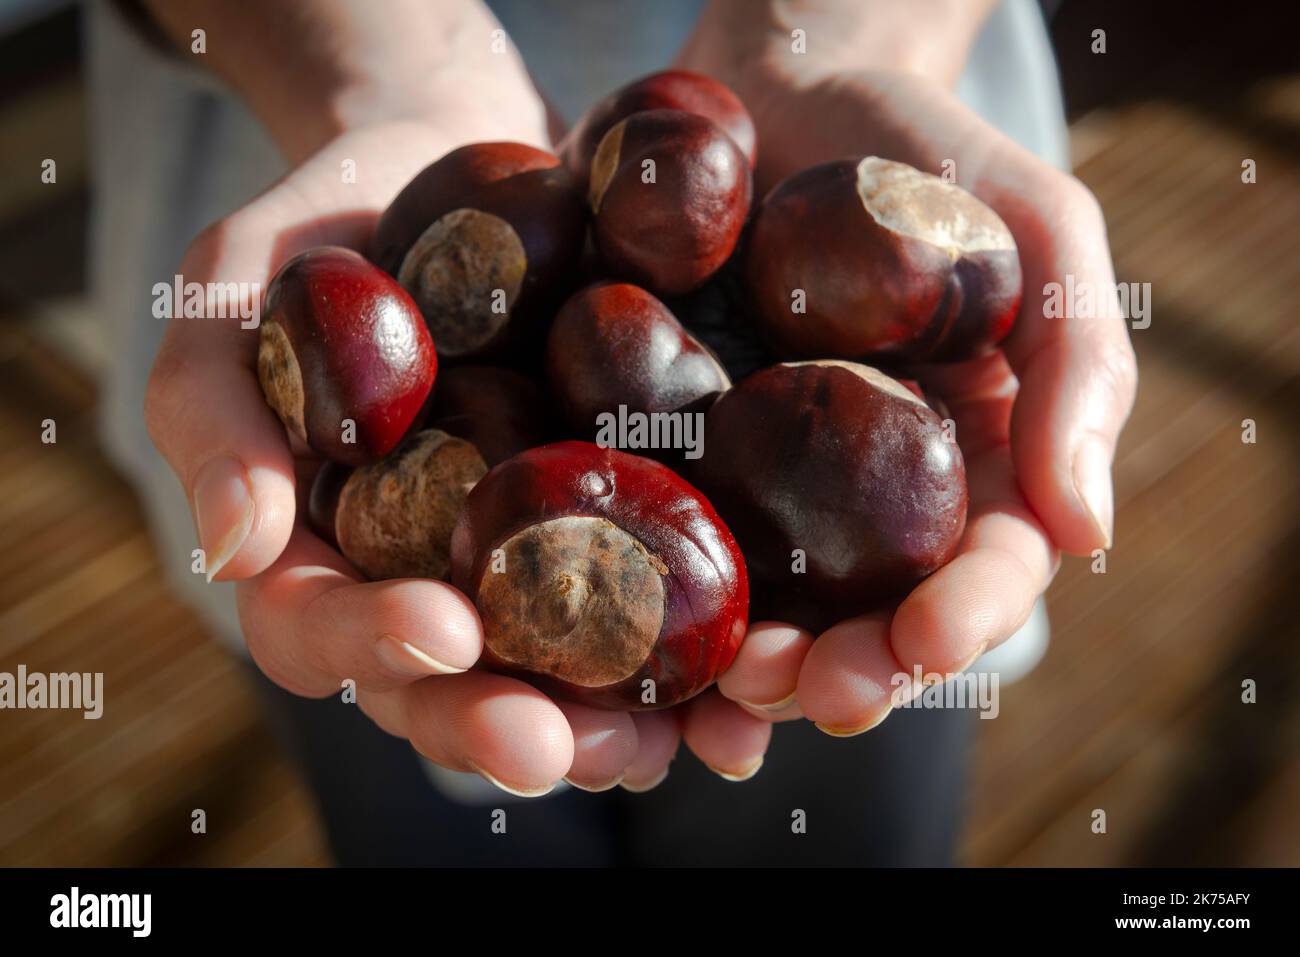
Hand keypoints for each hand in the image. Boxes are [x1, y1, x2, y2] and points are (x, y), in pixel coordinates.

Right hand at [143, 7, 772, 790]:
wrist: (447, 160)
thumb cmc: (320, 232)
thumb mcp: (231, 293)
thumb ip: (213, 410)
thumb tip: (234, 546)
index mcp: (318, 550)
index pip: (320, 630)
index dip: (373, 646)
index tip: (445, 630)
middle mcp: (422, 577)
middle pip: (449, 686)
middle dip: (501, 725)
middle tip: (565, 748)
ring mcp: (520, 558)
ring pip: (554, 677)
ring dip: (609, 728)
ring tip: (672, 742)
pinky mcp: (612, 522)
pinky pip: (651, 605)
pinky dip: (695, 661)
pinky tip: (748, 683)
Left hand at [681, 3, 1137, 731]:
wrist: (777, 80)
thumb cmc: (922, 145)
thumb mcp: (1035, 226)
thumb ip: (1077, 364)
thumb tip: (1085, 533)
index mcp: (965, 461)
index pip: (983, 568)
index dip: (964, 618)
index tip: (927, 642)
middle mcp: (864, 495)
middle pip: (870, 615)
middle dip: (850, 669)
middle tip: (809, 690)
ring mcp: (762, 479)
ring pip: (767, 605)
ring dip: (750, 665)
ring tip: (724, 681)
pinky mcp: (667, 446)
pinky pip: (663, 534)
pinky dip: (655, 594)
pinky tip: (635, 630)